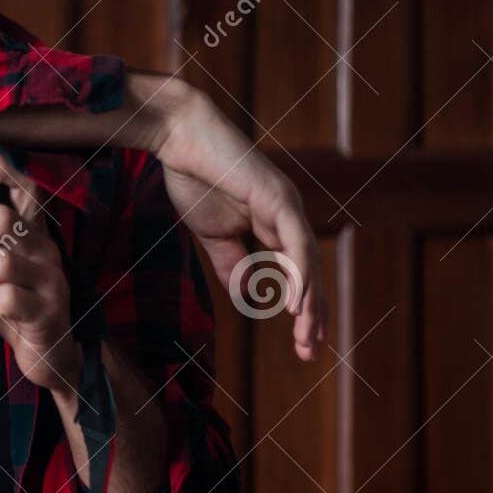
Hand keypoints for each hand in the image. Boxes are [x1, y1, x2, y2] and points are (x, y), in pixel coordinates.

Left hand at [0, 152, 80, 391]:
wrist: (56, 355)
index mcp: (34, 236)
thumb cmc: (22, 310)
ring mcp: (48, 281)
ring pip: (0, 261)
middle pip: (4, 219)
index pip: (26, 188)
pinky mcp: (45, 312)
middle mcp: (45, 252)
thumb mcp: (5, 272)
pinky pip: (6, 299)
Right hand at [155, 87, 325, 360]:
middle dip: (312, 315)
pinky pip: (294, 243)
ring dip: (309, 303)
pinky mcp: (277, 198)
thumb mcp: (213, 233)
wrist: (180, 139)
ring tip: (306, 335)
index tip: (303, 346)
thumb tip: (248, 296)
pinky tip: (296, 303)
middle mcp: (289, 217)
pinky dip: (298, 274)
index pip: (297, 274)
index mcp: (275, 224)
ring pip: (308, 263)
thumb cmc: (194, 177)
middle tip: (309, 353)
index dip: (302, 310)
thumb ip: (232, 263)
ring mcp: (287, 206)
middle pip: (310, 274)